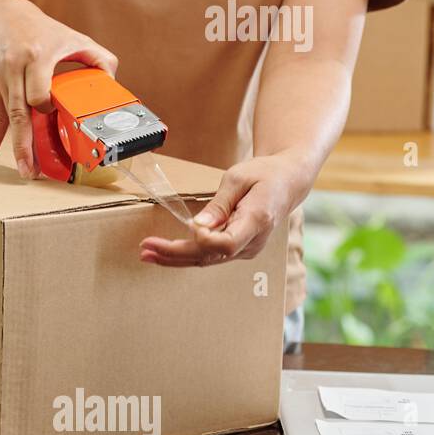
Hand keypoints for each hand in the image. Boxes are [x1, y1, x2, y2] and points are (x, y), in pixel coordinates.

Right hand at [0, 0, 117, 178]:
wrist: (2, 19)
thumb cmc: (43, 30)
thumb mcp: (73, 37)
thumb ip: (99, 58)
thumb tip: (111, 85)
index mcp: (38, 56)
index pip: (39, 91)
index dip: (46, 108)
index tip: (56, 116)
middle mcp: (16, 69)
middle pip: (21, 111)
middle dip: (26, 142)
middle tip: (35, 169)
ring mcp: (4, 81)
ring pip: (9, 118)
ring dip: (16, 146)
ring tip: (25, 170)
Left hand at [139, 153, 310, 266]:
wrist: (288, 181)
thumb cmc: (265, 174)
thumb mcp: (239, 178)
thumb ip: (219, 204)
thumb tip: (197, 227)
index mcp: (257, 220)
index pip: (227, 244)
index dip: (204, 241)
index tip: (187, 229)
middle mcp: (253, 241)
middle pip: (210, 256)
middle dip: (175, 254)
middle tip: (146, 249)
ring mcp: (247, 248)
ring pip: (208, 260)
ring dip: (175, 258)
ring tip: (147, 253)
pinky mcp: (240, 249)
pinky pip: (210, 256)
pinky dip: (187, 254)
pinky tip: (165, 252)